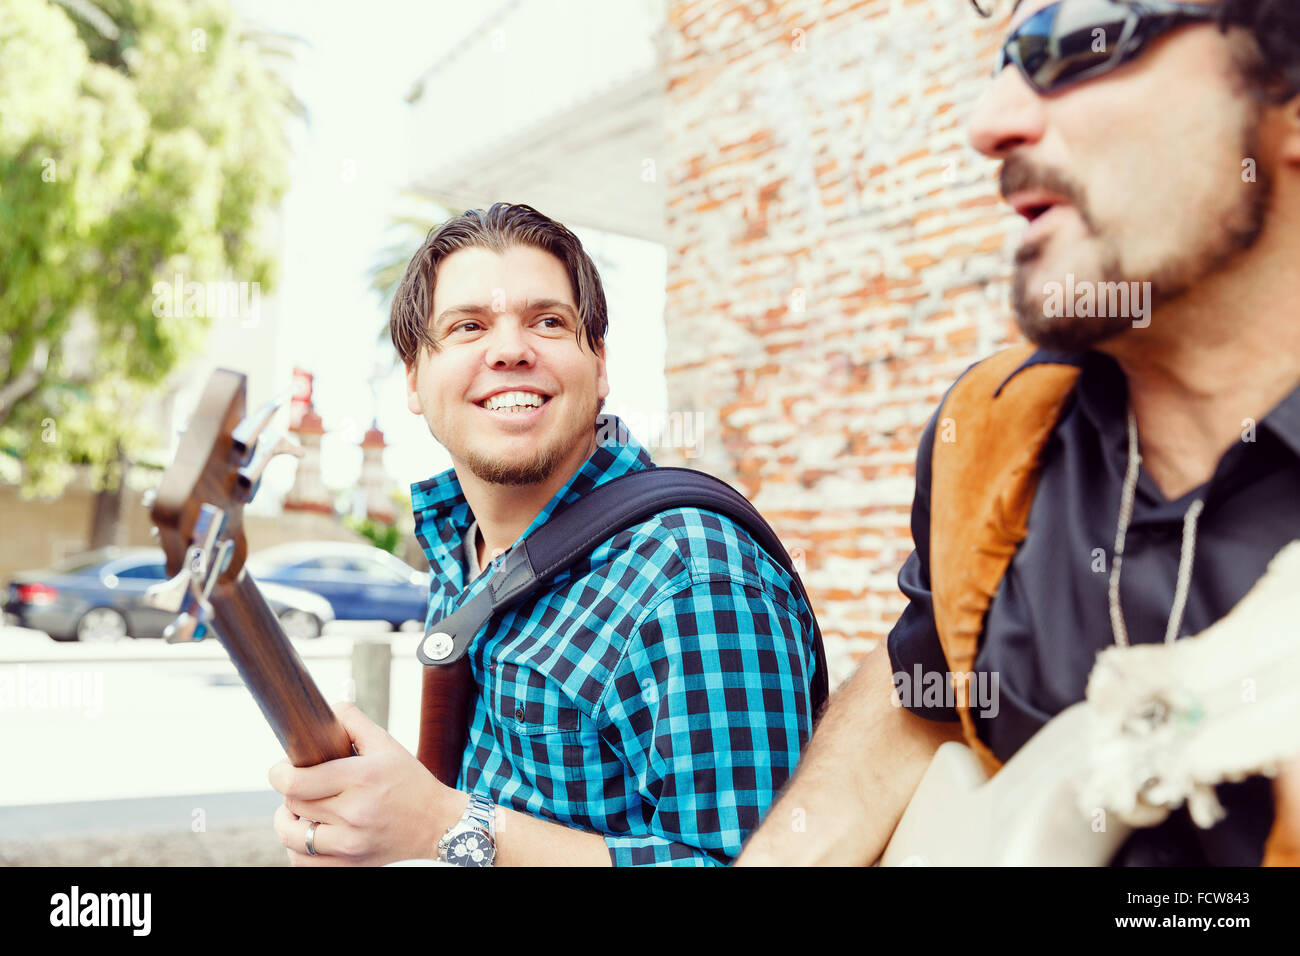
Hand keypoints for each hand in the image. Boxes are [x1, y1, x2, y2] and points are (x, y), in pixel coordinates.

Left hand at [269, 701, 459, 865]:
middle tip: (302, 785)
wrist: (438, 825)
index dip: (279, 773)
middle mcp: (354, 813)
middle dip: (290, 792)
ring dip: (289, 822)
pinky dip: (299, 849)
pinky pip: (304, 863)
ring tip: (300, 812)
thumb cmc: (411, 783)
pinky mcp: (350, 865)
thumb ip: (354, 723)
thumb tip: (328, 708)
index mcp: (361, 779)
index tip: (283, 768)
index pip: (296, 782)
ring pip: (292, 837)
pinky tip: (311, 834)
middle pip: (293, 805)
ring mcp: (351, 844)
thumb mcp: (388, 745)